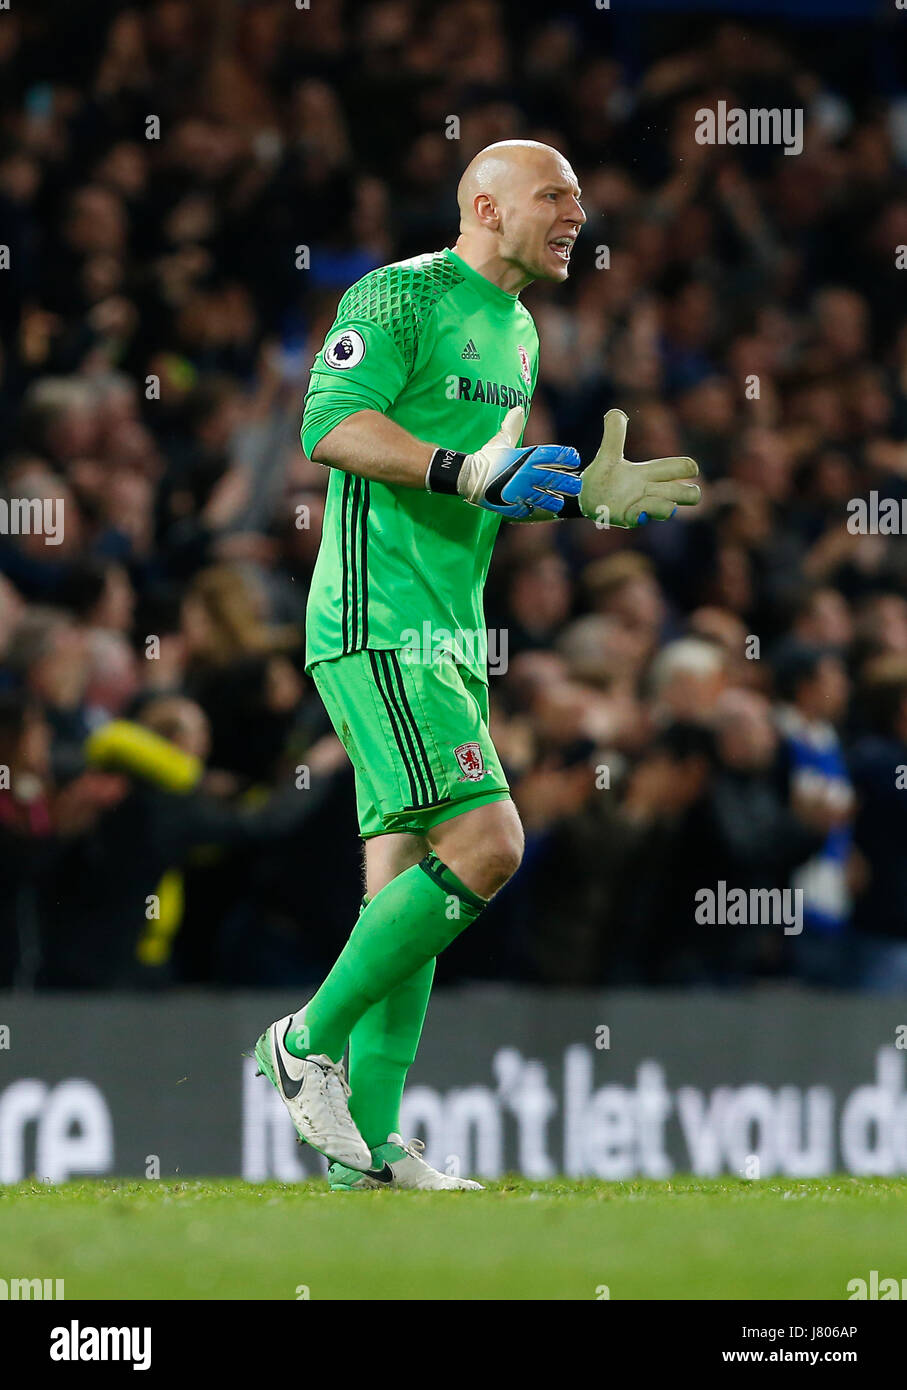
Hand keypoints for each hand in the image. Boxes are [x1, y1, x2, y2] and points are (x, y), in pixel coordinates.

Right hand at [428, 408, 581, 519]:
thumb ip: (512, 427)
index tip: (574, 459)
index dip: (567, 457)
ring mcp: (521, 491)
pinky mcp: (513, 505)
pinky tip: (540, 510)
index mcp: (527, 457)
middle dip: (569, 482)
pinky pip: (529, 509)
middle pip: (555, 479)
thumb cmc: (486, 457)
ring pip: (547, 498)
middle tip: (576, 484)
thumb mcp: (500, 440)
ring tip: (560, 500)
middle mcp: (527, 474)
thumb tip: (518, 409)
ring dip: (555, 499)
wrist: (467, 476)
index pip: (554, 455)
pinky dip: (535, 509)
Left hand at [579, 409, 700, 527]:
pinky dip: (641, 513)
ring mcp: (644, 507)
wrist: (583, 497)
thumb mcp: (607, 454)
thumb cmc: (602, 477)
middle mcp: (652, 491)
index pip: (683, 468)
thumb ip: (614, 434)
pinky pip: (645, 518)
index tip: (675, 472)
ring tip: (641, 499)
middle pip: (690, 494)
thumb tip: (616, 412)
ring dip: (661, 503)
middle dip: (687, 492)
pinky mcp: (631, 519)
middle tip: (664, 490)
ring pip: (670, 508)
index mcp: (650, 473)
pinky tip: (629, 509)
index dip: (688, 468)